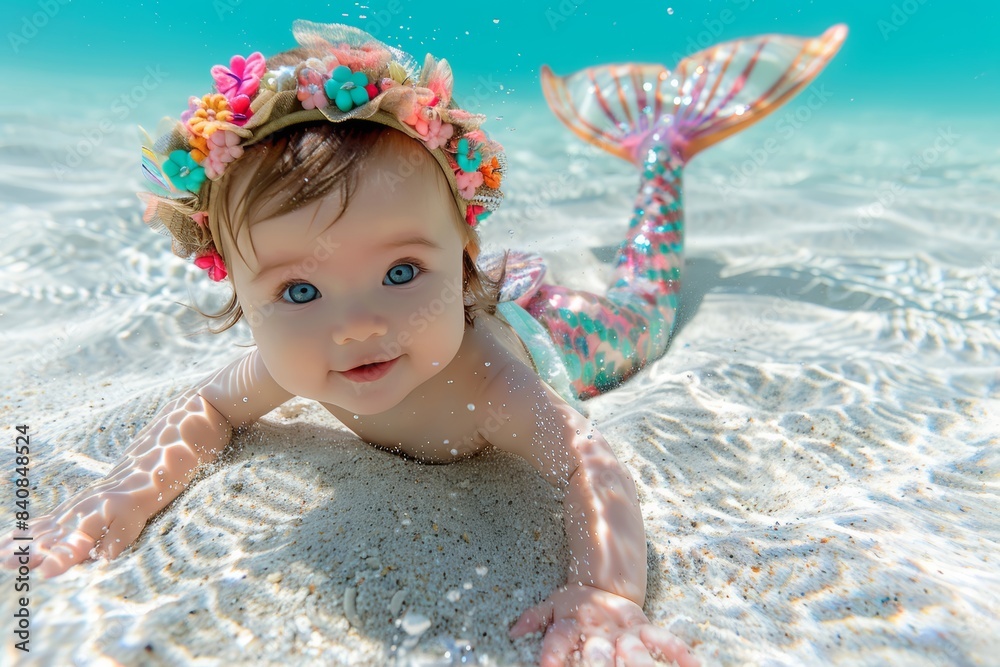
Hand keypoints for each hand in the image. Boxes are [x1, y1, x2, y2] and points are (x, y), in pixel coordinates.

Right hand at [0, 486, 147, 578]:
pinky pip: (35, 525)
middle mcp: (70, 521)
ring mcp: (61, 517)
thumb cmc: (131, 509)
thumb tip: (104, 559)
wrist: (129, 484)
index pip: (70, 547)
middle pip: (46, 541)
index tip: (45, 572)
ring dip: (17, 546)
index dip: (58, 560)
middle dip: (28, 555)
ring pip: (35, 533)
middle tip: (10, 565)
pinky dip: (19, 534)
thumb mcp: (130, 527)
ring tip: (2, 559)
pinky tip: (4, 543)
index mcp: (89, 526)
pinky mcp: (58, 514)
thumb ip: (114, 543)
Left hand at [509, 584, 698, 666]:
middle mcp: (599, 630)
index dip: (553, 653)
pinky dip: (680, 655)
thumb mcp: (551, 606)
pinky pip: (666, 643)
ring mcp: (625, 631)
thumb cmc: (574, 603)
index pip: (560, 640)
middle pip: (598, 653)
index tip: (547, 666)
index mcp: (573, 623)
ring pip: (634, 652)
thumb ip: (535, 619)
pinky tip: (695, 666)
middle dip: (598, 666)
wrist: (606, 582)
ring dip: (638, 665)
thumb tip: (512, 632)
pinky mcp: (646, 630)